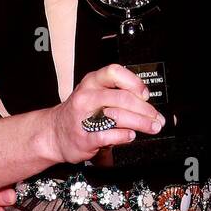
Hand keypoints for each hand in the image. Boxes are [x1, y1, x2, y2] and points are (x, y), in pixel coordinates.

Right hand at [44, 63, 163, 164]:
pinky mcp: (84, 138)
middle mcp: (86, 97)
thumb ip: (116, 93)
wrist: (53, 133)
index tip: (146, 94)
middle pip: (122, 98)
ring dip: (141, 123)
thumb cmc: (80, 113)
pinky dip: (124, 136)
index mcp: (91, 82)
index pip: (114, 72)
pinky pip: (109, 135)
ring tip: (152, 127)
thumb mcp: (93, 94)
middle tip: (156, 117)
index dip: (134, 82)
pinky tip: (131, 136)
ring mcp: (84, 118)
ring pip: (118, 116)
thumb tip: (147, 101)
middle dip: (145, 109)